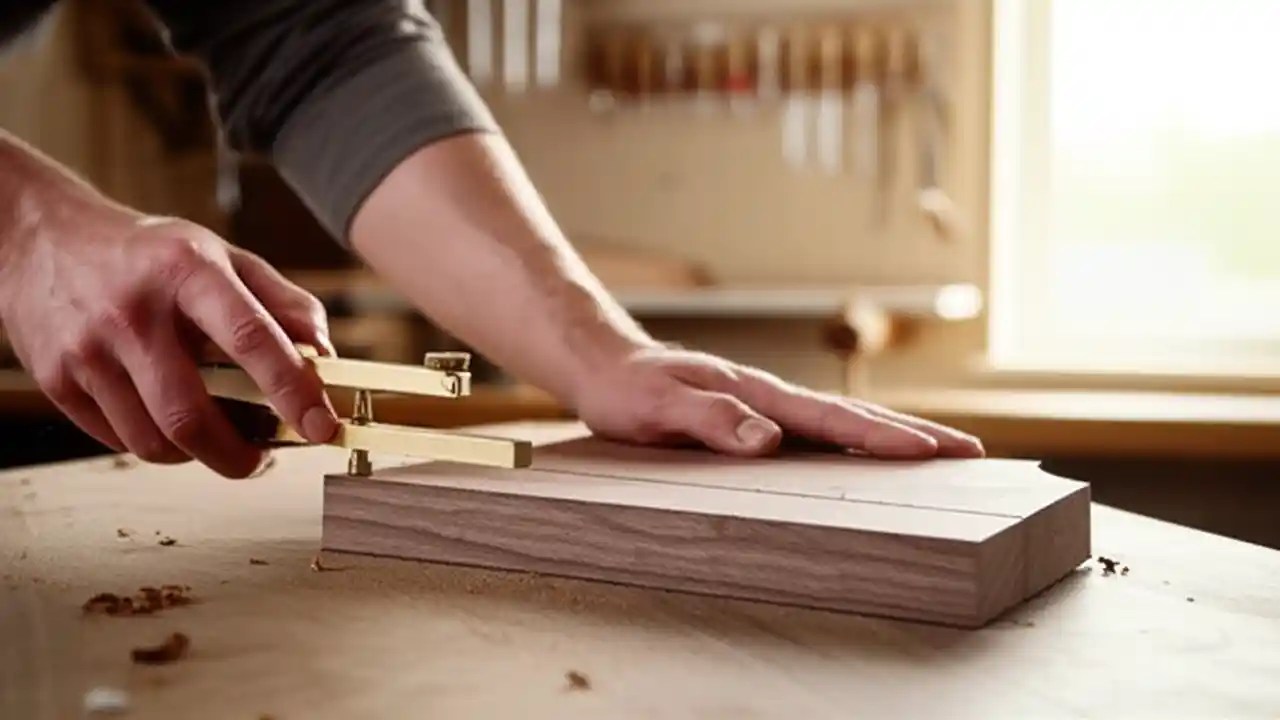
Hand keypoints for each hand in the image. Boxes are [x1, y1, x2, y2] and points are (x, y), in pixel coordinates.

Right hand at [0, 202, 339, 477]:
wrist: (41, 239)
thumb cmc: (149, 254)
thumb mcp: (221, 256)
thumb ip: (282, 301)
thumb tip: (326, 354)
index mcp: (187, 270)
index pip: (250, 338)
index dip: (292, 389)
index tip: (321, 426)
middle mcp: (134, 311)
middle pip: (191, 414)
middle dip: (238, 454)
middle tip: (263, 458)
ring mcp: (88, 349)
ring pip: (152, 441)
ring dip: (199, 457)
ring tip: (219, 440)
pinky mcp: (57, 379)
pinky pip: (118, 440)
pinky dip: (156, 445)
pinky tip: (169, 424)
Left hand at [573, 346, 983, 458]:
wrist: (605, 365)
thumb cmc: (628, 389)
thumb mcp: (657, 406)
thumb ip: (710, 418)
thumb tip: (769, 442)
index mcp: (757, 394)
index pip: (832, 418)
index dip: (883, 437)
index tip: (931, 452)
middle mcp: (771, 398)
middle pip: (855, 415)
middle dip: (915, 434)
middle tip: (972, 453)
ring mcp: (768, 407)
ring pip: (843, 422)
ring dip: (894, 435)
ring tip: (942, 455)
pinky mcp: (758, 420)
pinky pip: (819, 433)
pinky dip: (856, 441)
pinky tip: (870, 459)